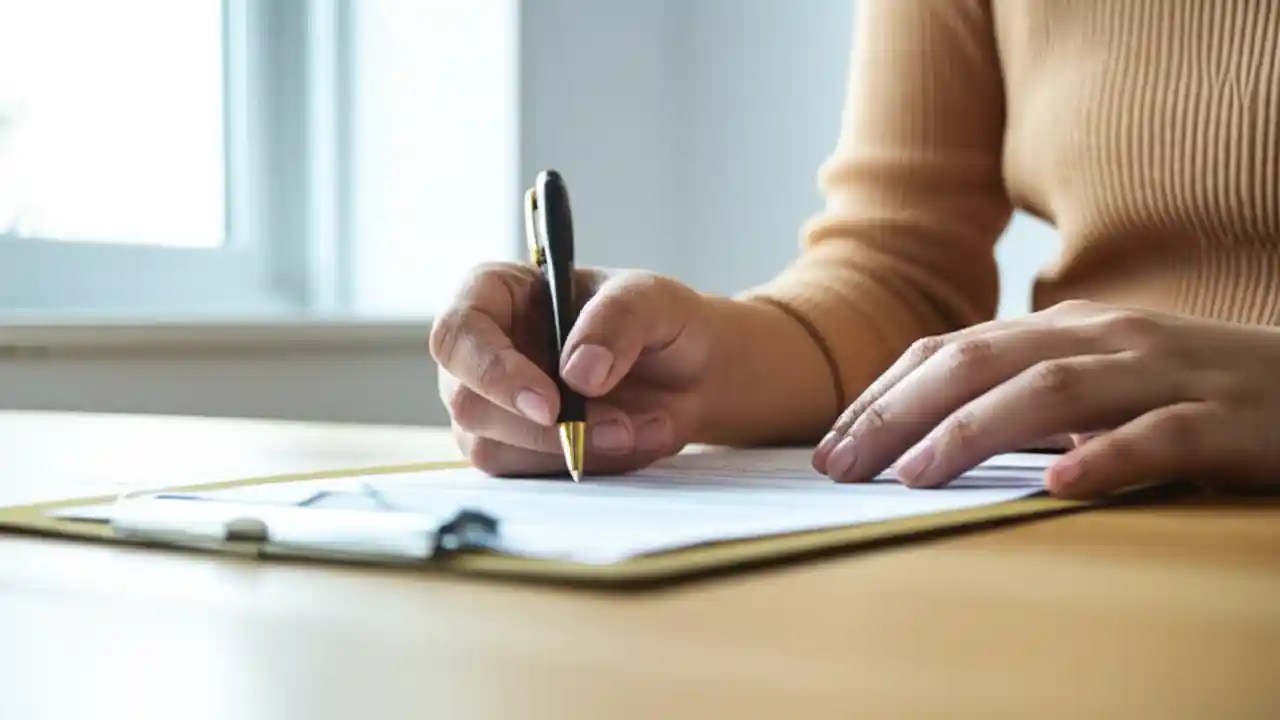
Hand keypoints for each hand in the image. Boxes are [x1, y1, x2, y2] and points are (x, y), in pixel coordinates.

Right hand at [430, 263, 713, 475]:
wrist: (690, 373)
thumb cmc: (659, 321)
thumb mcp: (651, 299)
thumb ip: (617, 320)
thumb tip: (577, 372)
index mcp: (497, 294)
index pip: (458, 332)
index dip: (491, 371)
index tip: (550, 404)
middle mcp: (482, 352)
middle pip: (468, 403)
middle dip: (545, 429)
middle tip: (620, 428)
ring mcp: (492, 406)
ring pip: (495, 450)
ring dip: (572, 451)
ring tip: (641, 430)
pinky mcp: (515, 451)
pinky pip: (530, 476)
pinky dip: (587, 467)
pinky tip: (631, 444)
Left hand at [811, 300, 1279, 497]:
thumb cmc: (1184, 391)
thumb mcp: (1091, 382)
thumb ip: (1018, 397)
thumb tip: (920, 435)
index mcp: (1062, 328)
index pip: (950, 351)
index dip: (883, 395)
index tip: (829, 445)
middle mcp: (1102, 337)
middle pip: (980, 362)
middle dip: (899, 412)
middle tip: (841, 466)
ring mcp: (1163, 372)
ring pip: (1052, 390)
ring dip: (973, 431)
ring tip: (913, 474)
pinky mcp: (1224, 419)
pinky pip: (1157, 435)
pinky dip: (1104, 457)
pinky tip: (1055, 486)